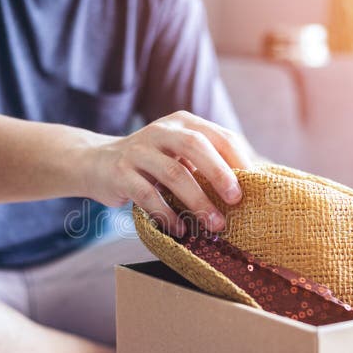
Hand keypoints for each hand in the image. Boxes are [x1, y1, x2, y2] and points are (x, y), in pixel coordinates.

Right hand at [85, 111, 254, 235]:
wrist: (96, 163)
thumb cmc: (152, 163)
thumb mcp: (179, 153)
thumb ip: (208, 162)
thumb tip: (256, 184)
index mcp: (183, 123)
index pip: (218, 136)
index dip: (239, 160)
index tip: (255, 185)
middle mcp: (161, 131)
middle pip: (196, 146)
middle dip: (220, 174)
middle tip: (237, 200)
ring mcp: (138, 151)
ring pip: (173, 173)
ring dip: (197, 201)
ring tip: (214, 224)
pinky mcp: (120, 173)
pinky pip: (147, 195)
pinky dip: (167, 215)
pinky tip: (181, 229)